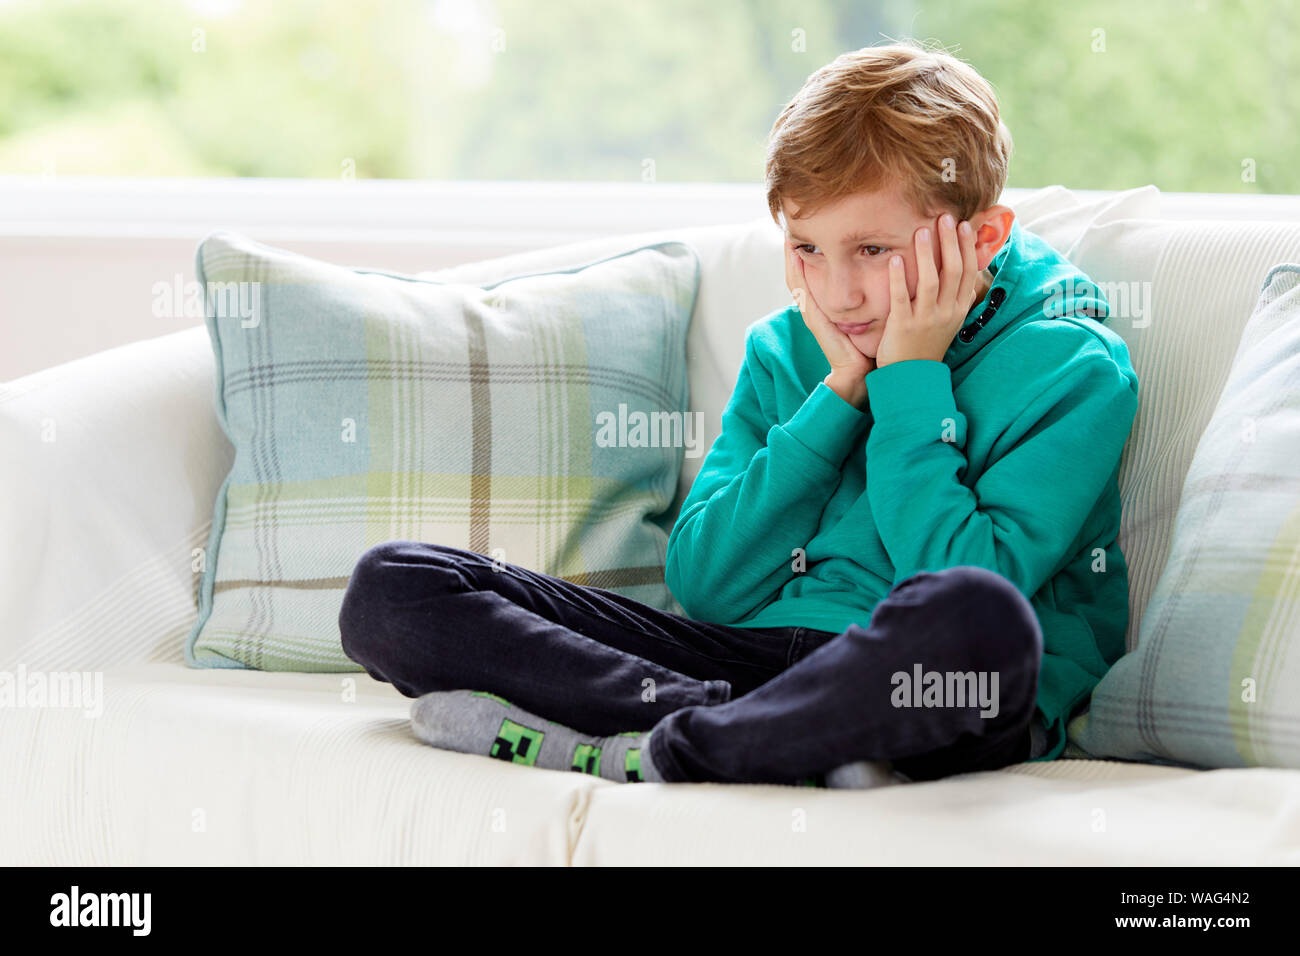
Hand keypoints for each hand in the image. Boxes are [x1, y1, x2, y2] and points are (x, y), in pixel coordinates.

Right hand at [785, 242, 875, 381]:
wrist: (857, 371)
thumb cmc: (864, 344)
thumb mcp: (864, 315)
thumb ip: (865, 298)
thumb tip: (882, 273)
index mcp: (823, 306)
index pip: (809, 275)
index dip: (805, 255)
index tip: (807, 233)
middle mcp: (813, 307)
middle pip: (797, 272)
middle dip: (793, 251)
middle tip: (792, 226)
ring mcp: (810, 312)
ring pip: (794, 277)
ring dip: (790, 256)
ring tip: (790, 234)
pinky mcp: (812, 317)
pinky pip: (799, 288)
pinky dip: (795, 269)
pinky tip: (795, 253)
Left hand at [874, 213, 980, 368]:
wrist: (912, 376)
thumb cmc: (927, 344)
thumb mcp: (949, 321)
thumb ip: (956, 297)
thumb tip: (966, 272)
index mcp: (958, 309)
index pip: (967, 272)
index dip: (966, 247)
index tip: (963, 224)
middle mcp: (946, 312)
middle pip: (952, 271)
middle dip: (950, 242)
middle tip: (944, 217)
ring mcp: (925, 319)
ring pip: (931, 282)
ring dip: (927, 254)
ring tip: (922, 230)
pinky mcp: (903, 326)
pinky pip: (902, 298)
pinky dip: (900, 277)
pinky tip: (896, 259)